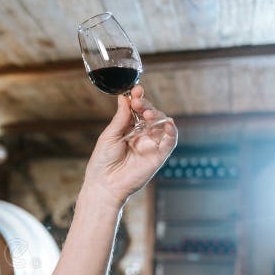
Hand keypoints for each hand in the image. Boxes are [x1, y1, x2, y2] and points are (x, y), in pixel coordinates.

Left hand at [84, 85, 177, 207]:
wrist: (104, 184)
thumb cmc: (102, 162)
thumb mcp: (110, 135)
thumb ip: (121, 117)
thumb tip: (125, 97)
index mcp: (128, 130)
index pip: (137, 110)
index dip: (138, 99)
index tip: (135, 90)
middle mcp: (141, 136)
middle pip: (150, 114)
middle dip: (145, 105)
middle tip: (137, 101)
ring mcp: (150, 145)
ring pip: (161, 124)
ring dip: (157, 115)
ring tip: (146, 113)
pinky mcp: (158, 156)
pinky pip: (170, 141)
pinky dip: (172, 131)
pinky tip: (167, 123)